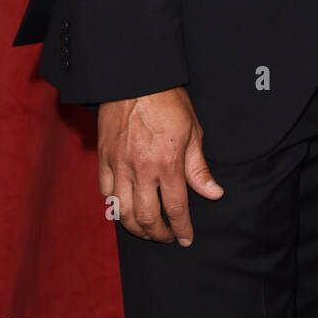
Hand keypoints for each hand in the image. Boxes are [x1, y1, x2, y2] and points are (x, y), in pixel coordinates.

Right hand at [97, 87, 222, 244]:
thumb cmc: (168, 101)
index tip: (185, 238)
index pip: (176, 208)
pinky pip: (106, 193)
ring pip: (123, 212)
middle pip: (147, 218)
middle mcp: (141, 169)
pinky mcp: (103, 159)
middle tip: (167, 237)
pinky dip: (115, 206)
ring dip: (136, 227)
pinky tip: (125, 209)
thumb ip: (199, 168)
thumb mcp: (193, 131)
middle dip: (159, 234)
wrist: (135, 78)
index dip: (182, 228)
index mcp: (168, 163)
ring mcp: (119, 166)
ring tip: (147, 230)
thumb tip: (214, 194)